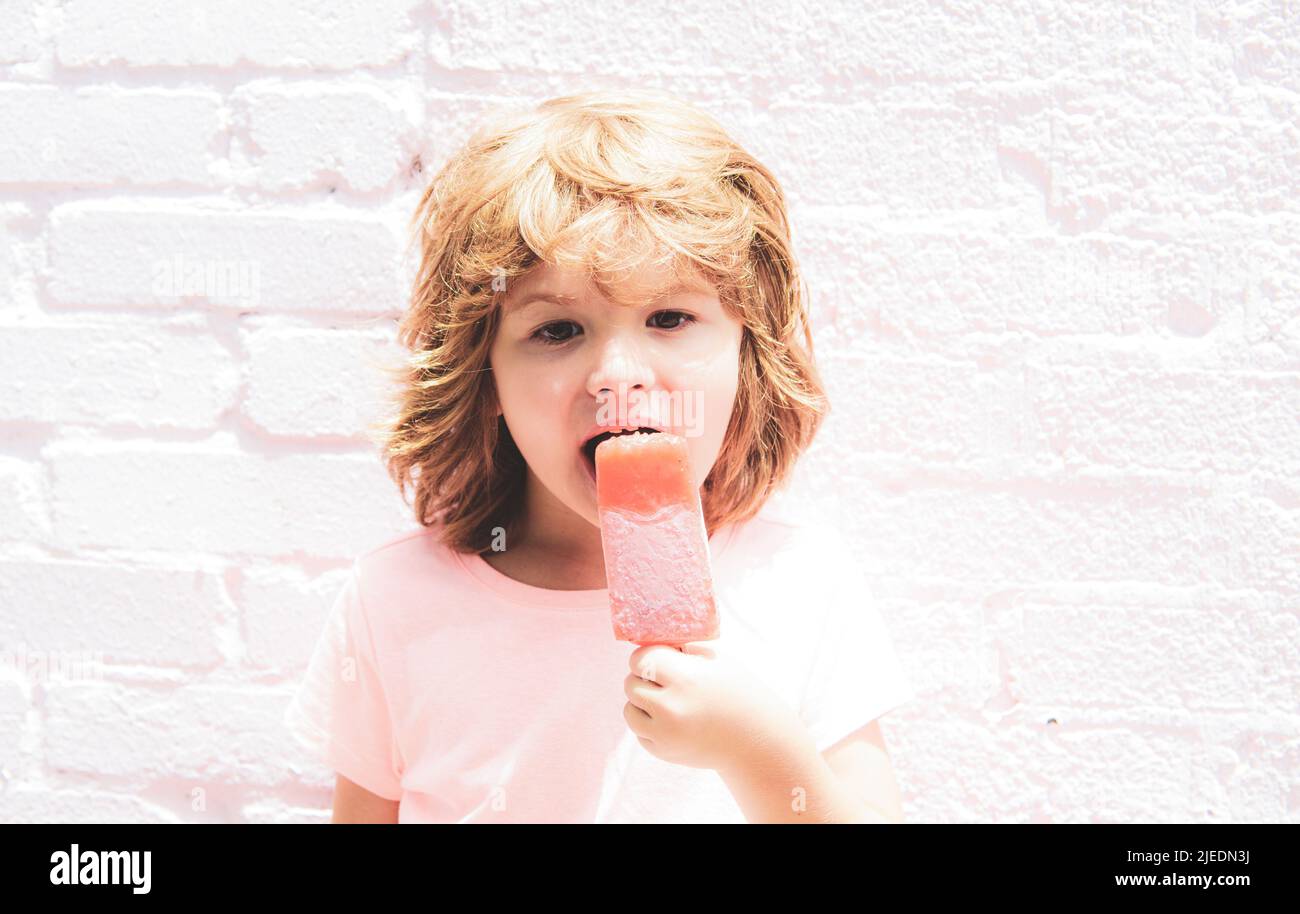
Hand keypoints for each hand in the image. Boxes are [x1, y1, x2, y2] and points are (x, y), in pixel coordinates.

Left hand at [622, 640, 801, 771]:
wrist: (755, 740)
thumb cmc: (737, 692)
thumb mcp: (716, 660)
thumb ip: (681, 649)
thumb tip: (650, 640)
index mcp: (685, 679)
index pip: (640, 659)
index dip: (648, 656)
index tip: (662, 659)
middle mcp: (670, 708)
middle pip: (631, 683)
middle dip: (645, 678)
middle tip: (667, 680)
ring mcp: (665, 734)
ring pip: (629, 709)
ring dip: (643, 702)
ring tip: (668, 699)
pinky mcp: (663, 752)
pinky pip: (639, 731)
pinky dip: (650, 723)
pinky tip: (673, 719)